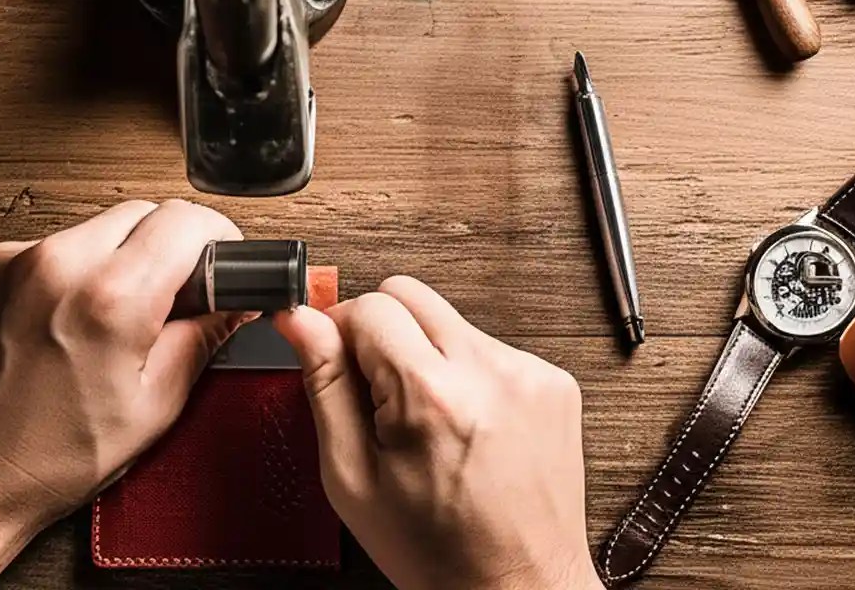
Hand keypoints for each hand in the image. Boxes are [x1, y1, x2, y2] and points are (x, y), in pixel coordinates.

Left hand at [0, 199, 247, 589]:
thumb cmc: (45, 459)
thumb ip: (202, 339)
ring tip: (104, 320)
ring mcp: (10, 259)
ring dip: (114, 258)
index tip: (220, 255)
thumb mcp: (153, 408)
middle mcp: (56, 265)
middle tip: (169, 296)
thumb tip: (234, 302)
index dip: (216, 236)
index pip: (185, 221)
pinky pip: (46, 247)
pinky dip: (64, 273)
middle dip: (167, 246)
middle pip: (140, 213)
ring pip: (92, 228)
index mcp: (110, 300)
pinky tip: (58, 322)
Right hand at [275, 276, 601, 589]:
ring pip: (450, 319)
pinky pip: (489, 347)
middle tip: (378, 393)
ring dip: (427, 354)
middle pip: (411, 294)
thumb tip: (300, 319)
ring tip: (427, 421)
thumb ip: (324, 385)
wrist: (518, 588)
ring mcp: (529, 374)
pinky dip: (467, 374)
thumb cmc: (435, 550)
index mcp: (431, 396)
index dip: (342, 331)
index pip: (371, 305)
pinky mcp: (554, 383)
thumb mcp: (352, 476)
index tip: (339, 363)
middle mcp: (489, 373)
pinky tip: (464, 425)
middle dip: (382, 332)